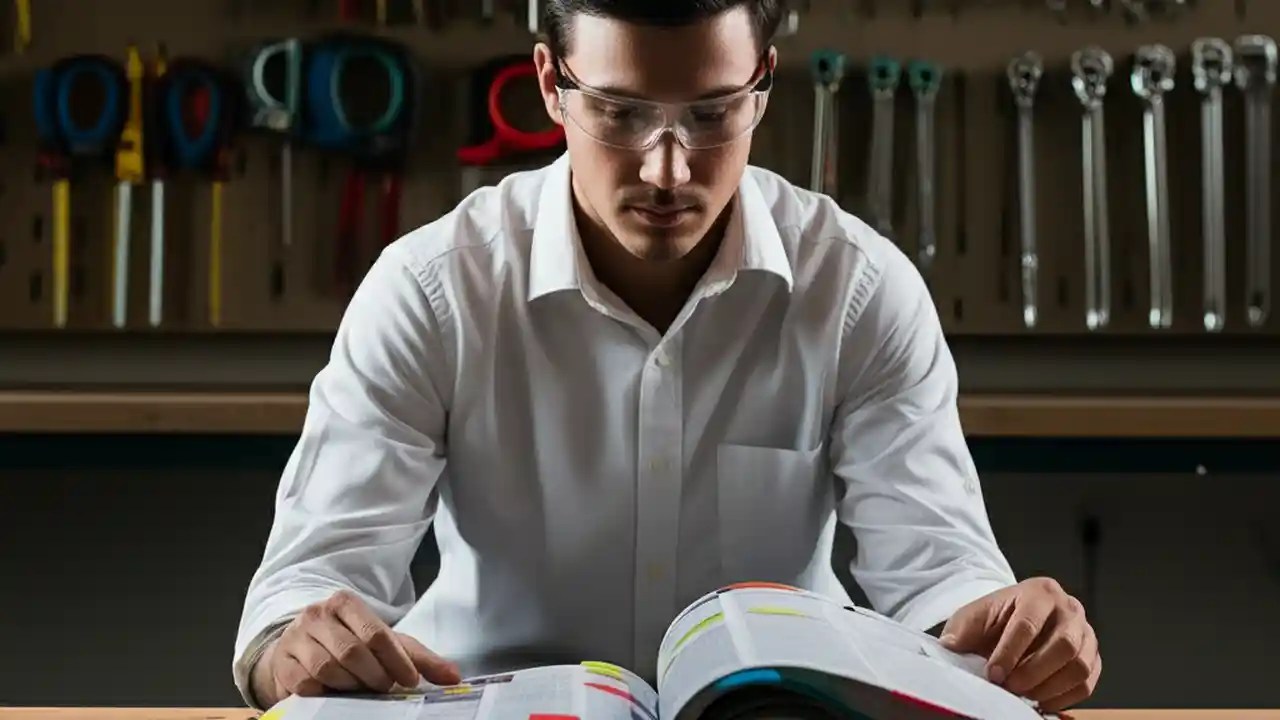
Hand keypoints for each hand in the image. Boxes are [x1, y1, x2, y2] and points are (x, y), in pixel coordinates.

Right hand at [251, 590, 461, 707]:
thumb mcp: (384, 643)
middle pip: (352, 652)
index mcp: (344, 602)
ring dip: (351, 686)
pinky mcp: (282, 663)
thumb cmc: (348, 643)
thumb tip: (454, 677)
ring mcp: (295, 638)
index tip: (410, 681)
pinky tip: (337, 693)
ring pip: (328, 669)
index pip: (376, 632)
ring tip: (362, 690)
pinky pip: (306, 684)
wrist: (298, 647)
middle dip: (374, 676)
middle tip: (386, 688)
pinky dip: (326, 693)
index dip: (396, 660)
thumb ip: (419, 658)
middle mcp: (317, 614)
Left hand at [939, 577, 1099, 712]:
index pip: (1028, 623)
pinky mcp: (1093, 657)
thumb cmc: (993, 619)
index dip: (1010, 653)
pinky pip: (1087, 683)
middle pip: (1063, 645)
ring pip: (1080, 666)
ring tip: (1022, 695)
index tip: (993, 674)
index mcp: (1039, 591)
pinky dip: (1063, 698)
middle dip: (1032, 672)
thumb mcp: (972, 617)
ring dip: (1049, 688)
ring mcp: (1086, 633)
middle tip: (1009, 687)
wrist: (1011, 621)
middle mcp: (1070, 608)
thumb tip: (948, 647)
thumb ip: (960, 630)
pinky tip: (1039, 701)